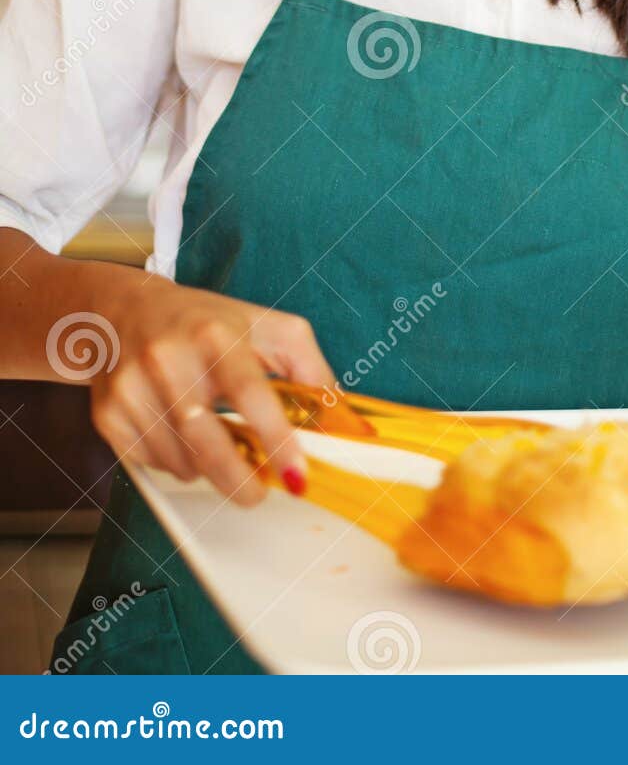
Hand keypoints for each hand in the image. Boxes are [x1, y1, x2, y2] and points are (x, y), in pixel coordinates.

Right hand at [90, 278, 335, 505]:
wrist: (125, 311)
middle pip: (206, 438)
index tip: (296, 474)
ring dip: (207, 469)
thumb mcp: (270, 328)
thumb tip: (342, 424)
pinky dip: (175, 464)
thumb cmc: (210, 323)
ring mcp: (132, 384)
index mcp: (216, 332)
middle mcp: (169, 355)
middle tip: (258, 495)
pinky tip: (179, 435)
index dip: (275, 435)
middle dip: (239, 480)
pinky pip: (150, 464)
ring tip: (215, 444)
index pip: (248, 390)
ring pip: (180, 460)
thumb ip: (310, 371)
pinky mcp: (107, 410)